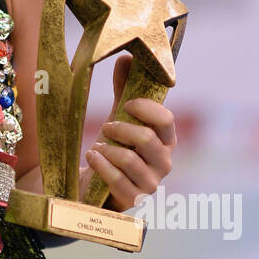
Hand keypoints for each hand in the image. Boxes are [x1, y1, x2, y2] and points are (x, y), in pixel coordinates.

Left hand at [79, 54, 176, 210]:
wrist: (97, 187)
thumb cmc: (114, 149)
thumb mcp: (119, 119)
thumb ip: (124, 91)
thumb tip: (125, 58)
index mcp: (166, 140)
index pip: (166, 120)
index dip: (146, 108)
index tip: (127, 103)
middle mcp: (164, 162)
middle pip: (147, 138)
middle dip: (121, 128)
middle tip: (106, 126)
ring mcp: (151, 184)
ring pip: (129, 159)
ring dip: (107, 149)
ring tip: (96, 147)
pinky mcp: (134, 200)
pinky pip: (117, 180)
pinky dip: (101, 166)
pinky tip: (92, 157)